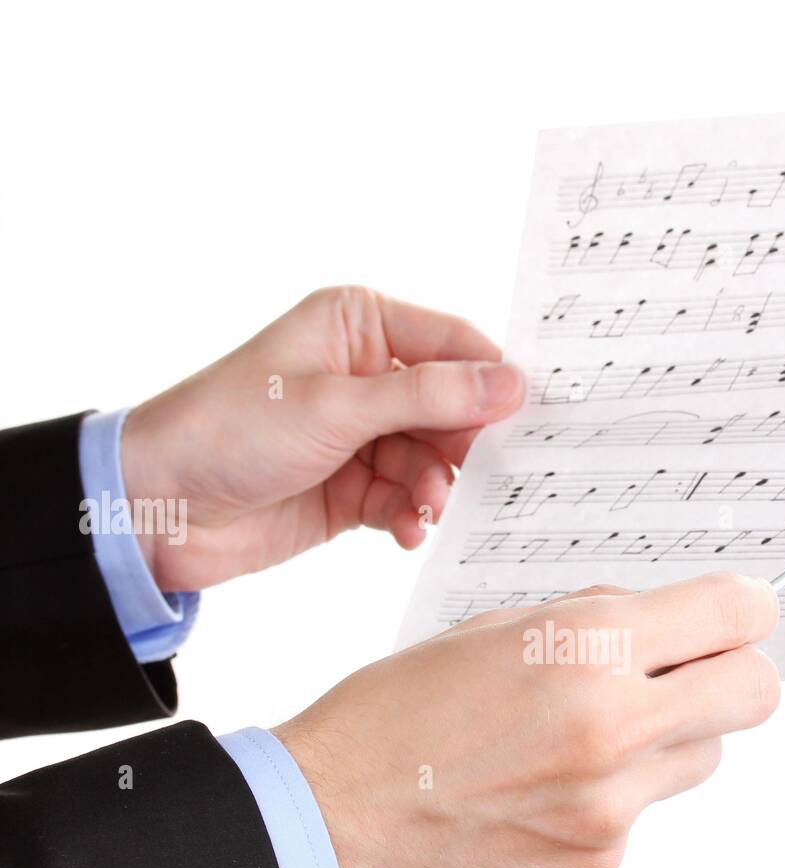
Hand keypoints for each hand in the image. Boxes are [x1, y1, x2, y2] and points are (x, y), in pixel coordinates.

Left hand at [120, 285, 524, 589]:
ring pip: (431, 459)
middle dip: (462, 446)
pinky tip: (404, 531)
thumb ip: (429, 397)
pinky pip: (404, 499)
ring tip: (421, 508)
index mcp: (358, 325)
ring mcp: (359, 434)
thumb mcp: (337, 407)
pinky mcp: (351, 488)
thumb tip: (511, 384)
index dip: (491, 379)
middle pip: (450, 407)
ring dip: (433, 488)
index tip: (530, 416)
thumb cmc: (230, 430)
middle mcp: (364, 374)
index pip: (451, 343)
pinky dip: (409, 516)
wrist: (161, 506)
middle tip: (471, 477)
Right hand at [273, 573, 780, 867]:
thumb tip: (648, 622)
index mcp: (585, 647)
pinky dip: (608, 800)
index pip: (735, 613)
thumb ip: (580, 622)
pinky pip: (639, 817)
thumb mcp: (482, 634)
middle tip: (686, 676)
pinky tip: (538, 796)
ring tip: (580, 742)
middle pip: (753, 693)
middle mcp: (614, 726)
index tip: (737, 613)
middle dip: (732, 676)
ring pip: (701, 758)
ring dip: (666, 740)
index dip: (743, 608)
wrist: (325, 831)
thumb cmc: (385, 723)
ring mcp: (610, 808)